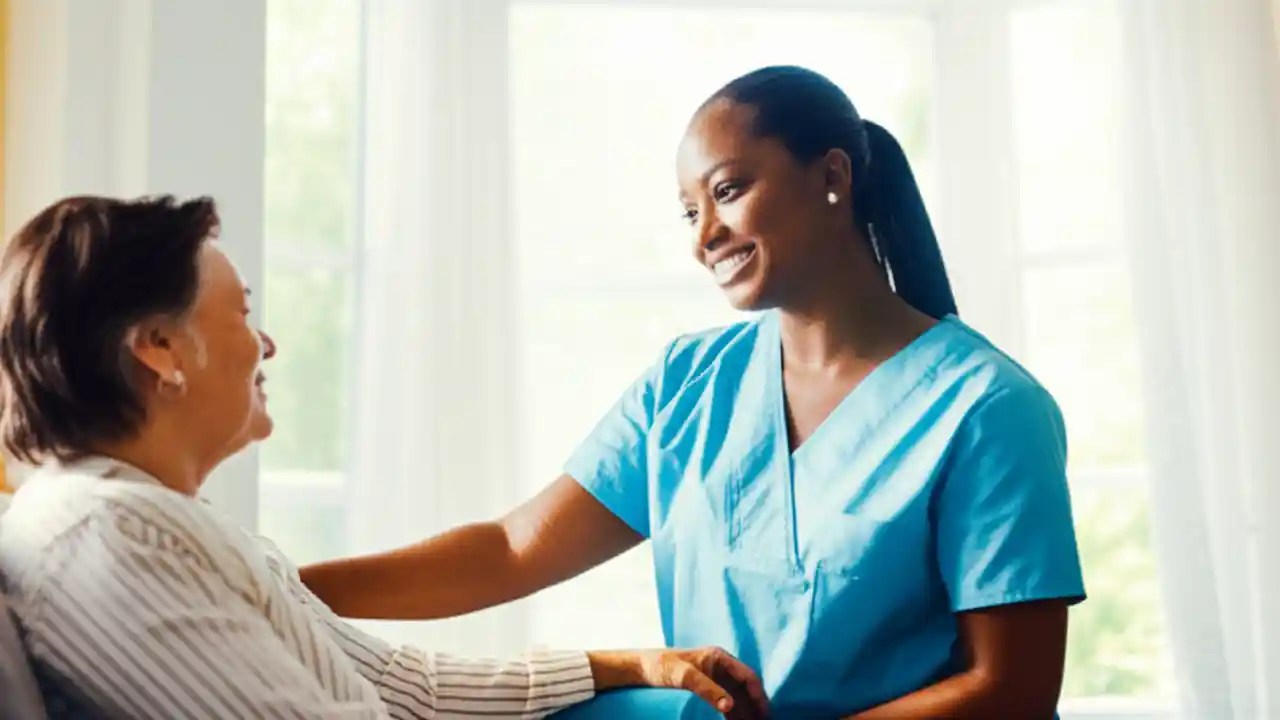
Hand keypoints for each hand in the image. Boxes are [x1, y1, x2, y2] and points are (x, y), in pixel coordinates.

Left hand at [588, 646, 769, 718]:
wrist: (640, 668)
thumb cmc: (661, 666)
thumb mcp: (683, 677)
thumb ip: (706, 689)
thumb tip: (729, 705)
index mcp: (719, 658)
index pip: (748, 676)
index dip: (759, 695)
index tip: (764, 713)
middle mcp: (720, 667)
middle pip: (746, 689)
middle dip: (756, 707)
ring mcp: (714, 678)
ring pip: (737, 698)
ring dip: (746, 713)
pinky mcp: (706, 688)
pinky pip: (726, 703)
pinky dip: (733, 715)